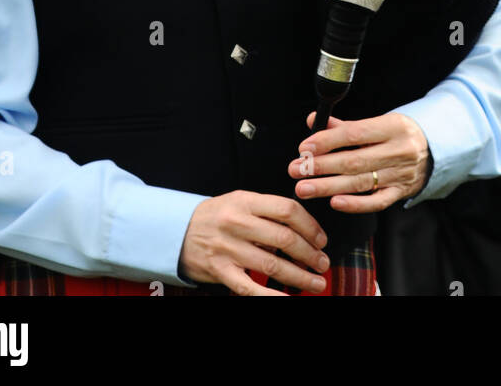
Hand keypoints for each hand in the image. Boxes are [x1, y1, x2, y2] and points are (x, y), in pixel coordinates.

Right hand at [178, 190, 329, 296]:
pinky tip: (287, 300)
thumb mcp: (239, 200)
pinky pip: (250, 287)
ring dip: (299, 277)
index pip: (287, 210)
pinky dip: (272, 296)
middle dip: (310, 254)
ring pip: (272, 265)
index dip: (310, 226)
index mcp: (245, 201)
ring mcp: (228, 249)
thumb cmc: (216, 215)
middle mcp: (237, 223)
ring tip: (315, 282)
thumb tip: (303, 227)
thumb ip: (267, 210)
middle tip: (323, 263)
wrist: (177, 230)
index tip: (321, 239)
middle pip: (284, 239)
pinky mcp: (221, 271)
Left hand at [287, 111, 430, 211]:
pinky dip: (355, 204)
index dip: (327, 141)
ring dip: (328, 187)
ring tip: (304, 188)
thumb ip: (345, 125)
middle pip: (354, 161)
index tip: (305, 148)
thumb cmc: (397, 133)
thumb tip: (313, 121)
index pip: (355, 133)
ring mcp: (401, 174)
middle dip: (320, 167)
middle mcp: (398, 150)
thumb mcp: (378, 122)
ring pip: (360, 182)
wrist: (434, 149)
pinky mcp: (401, 192)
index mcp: (392, 126)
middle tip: (296, 170)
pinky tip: (334, 202)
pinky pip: (377, 202)